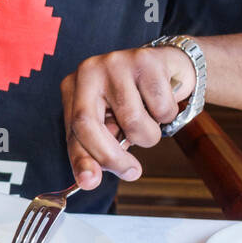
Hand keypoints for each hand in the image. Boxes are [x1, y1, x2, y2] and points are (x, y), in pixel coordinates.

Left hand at [61, 45, 196, 189]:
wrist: (168, 68)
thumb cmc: (135, 100)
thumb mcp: (111, 123)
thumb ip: (99, 147)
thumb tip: (89, 179)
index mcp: (73, 88)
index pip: (73, 129)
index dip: (81, 159)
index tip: (89, 182)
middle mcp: (88, 71)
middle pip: (89, 124)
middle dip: (111, 157)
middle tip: (131, 172)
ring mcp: (115, 62)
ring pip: (132, 121)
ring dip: (148, 135)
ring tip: (150, 121)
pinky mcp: (145, 60)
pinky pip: (160, 108)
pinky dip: (167, 115)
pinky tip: (162, 101)